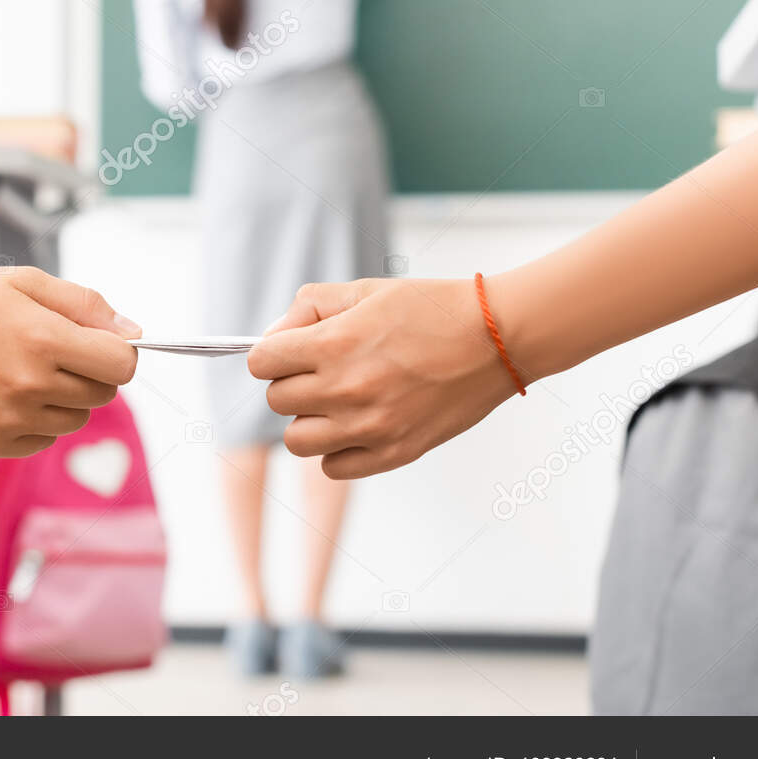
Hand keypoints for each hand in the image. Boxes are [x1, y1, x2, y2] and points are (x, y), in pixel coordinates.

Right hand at [0, 267, 139, 456]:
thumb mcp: (27, 282)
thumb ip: (86, 304)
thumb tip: (134, 333)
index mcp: (43, 340)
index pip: (121, 365)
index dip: (119, 353)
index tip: (102, 345)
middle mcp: (29, 384)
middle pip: (102, 394)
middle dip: (90, 372)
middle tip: (53, 351)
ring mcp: (9, 419)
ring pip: (75, 420)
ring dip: (64, 399)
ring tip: (24, 371)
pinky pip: (42, 440)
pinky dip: (36, 422)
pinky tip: (5, 393)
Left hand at [247, 278, 517, 477]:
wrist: (497, 337)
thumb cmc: (433, 309)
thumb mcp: (364, 290)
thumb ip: (308, 308)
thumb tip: (273, 337)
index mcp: (334, 345)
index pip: (260, 363)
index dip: (271, 354)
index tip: (288, 351)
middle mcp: (347, 390)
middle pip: (277, 401)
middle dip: (291, 383)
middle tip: (322, 371)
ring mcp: (371, 427)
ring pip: (298, 441)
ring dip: (310, 421)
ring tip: (339, 401)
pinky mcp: (396, 452)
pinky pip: (334, 468)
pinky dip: (337, 450)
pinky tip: (358, 425)